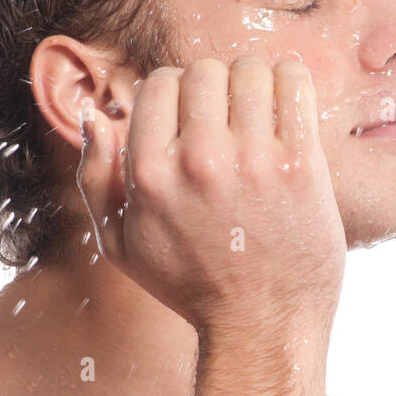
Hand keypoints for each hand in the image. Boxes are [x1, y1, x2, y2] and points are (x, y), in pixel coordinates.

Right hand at [75, 56, 346, 334]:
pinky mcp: (300, 165)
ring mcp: (253, 161)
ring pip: (250, 69)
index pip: (159, 83)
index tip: (194, 121)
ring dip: (255, 84)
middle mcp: (198, 162)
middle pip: (204, 71)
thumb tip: (95, 117)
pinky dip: (291, 83)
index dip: (177, 95)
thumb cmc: (192, 286)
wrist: (263, 325)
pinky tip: (288, 109)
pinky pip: (294, 83)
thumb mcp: (120, 245)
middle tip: (230, 120)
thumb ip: (96, 179)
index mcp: (149, 174)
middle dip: (215, 88)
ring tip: (260, 114)